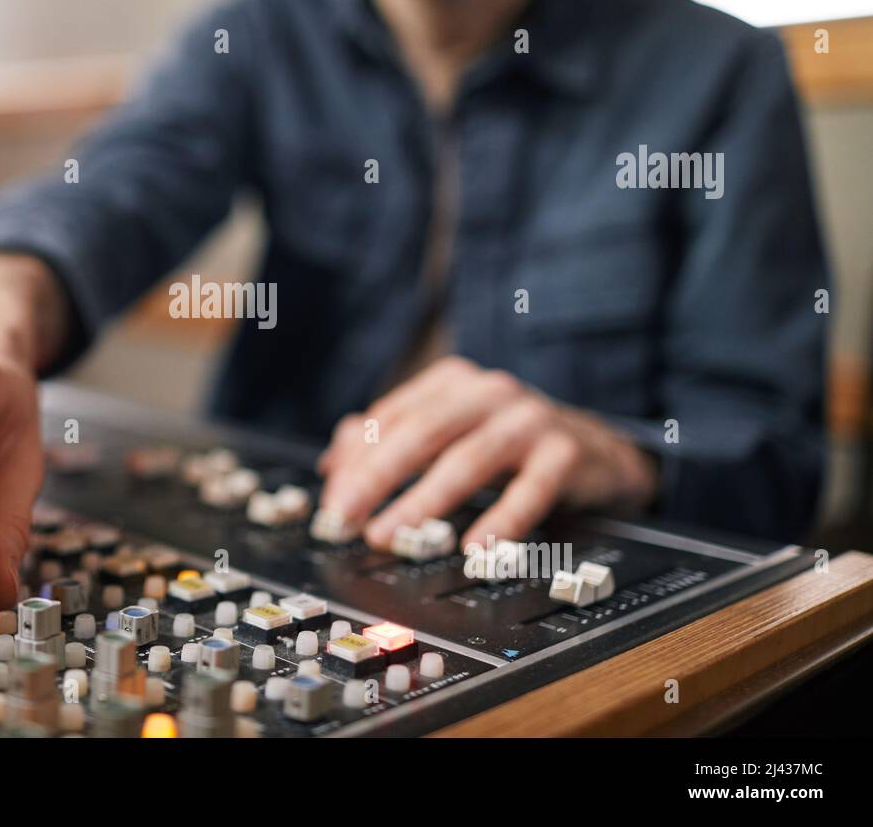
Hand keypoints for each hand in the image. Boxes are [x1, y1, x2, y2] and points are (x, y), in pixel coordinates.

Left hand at [316, 356, 656, 550]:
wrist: (597, 450)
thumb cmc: (509, 444)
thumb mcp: (450, 433)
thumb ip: (391, 440)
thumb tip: (333, 465)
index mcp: (452, 383)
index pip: (390, 418)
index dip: (355, 461)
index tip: (331, 502)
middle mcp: (488, 393)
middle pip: (421, 433)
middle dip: (376, 478)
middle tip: (346, 518)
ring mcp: (529, 420)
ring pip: (467, 460)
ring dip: (423, 501)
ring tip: (391, 535)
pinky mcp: (565, 454)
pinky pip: (530, 489)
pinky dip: (502, 519)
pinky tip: (476, 547)